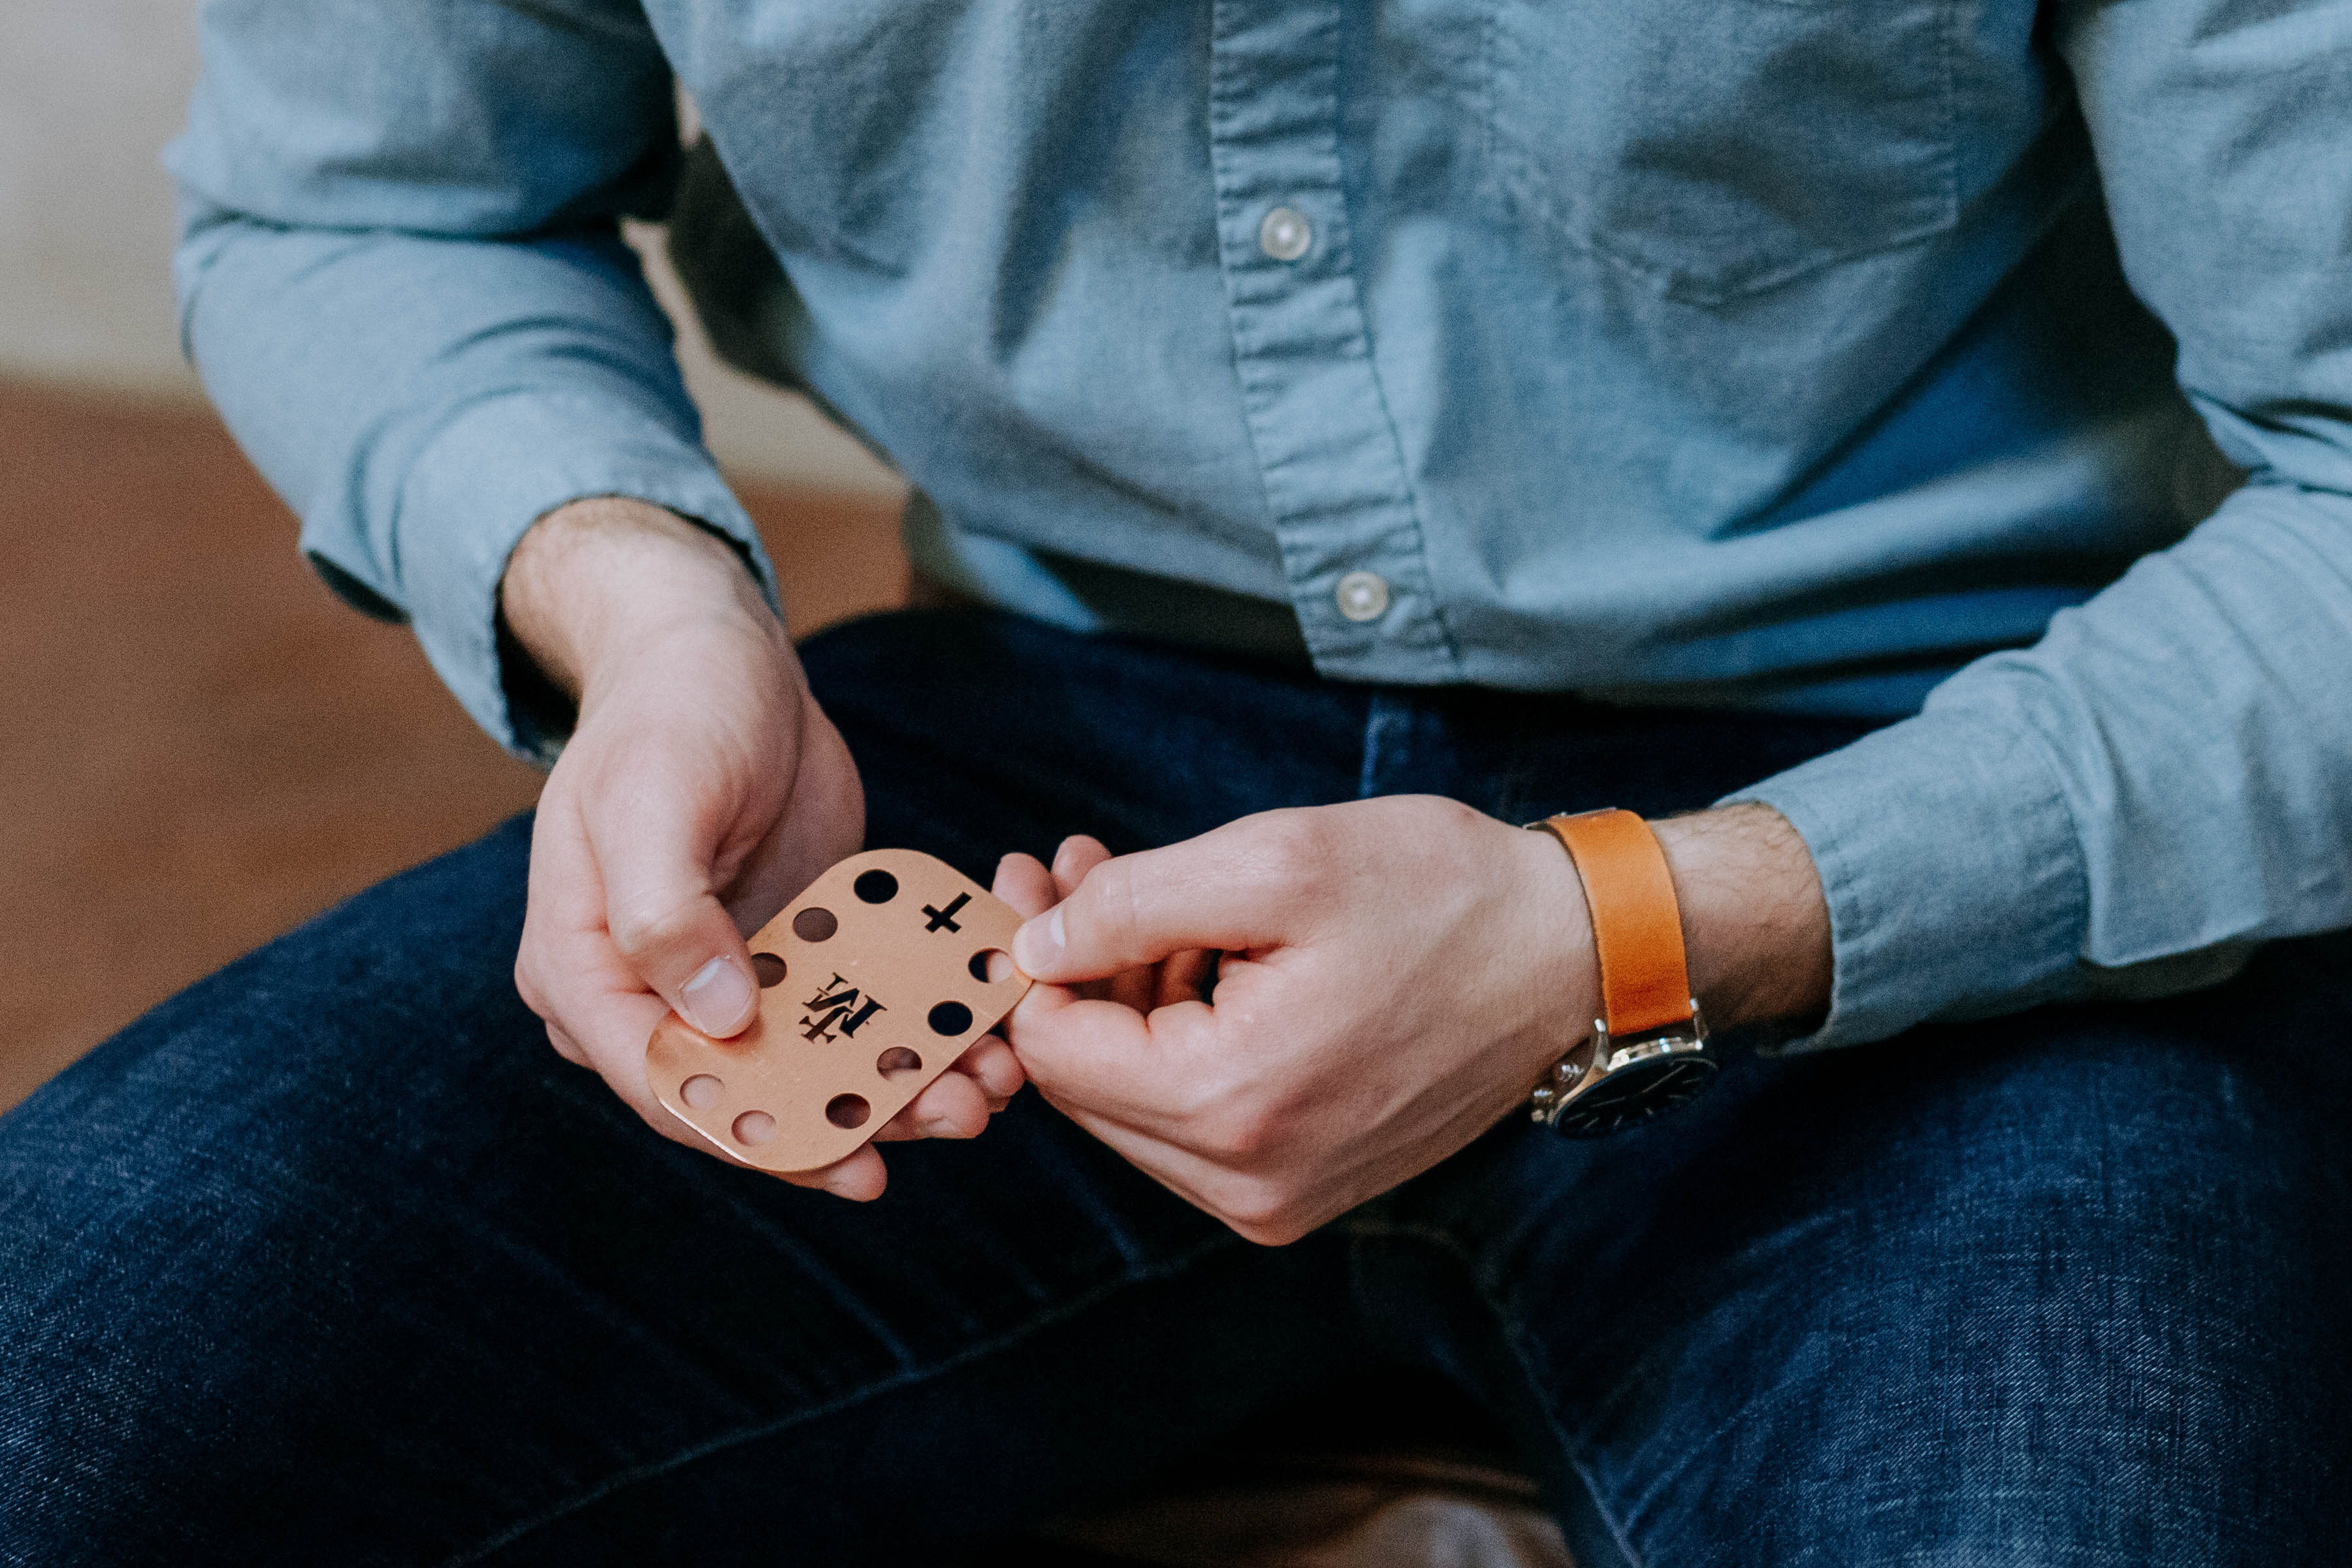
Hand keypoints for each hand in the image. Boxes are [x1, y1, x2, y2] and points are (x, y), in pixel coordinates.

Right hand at [504, 499, 1023, 1198]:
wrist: (718, 652)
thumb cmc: (668, 711)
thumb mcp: (654, 798)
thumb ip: (665, 913)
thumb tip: (715, 1019)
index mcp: (584, 976)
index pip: (667, 1086)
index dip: (758, 1133)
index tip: (849, 1158)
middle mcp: (649, 996)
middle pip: (751, 1092)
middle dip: (853, 1118)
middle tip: (956, 1117)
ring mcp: (725, 978)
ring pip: (812, 1063)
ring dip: (899, 1084)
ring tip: (987, 1088)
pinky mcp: (790, 949)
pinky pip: (850, 1011)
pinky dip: (908, 1029)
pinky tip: (977, 1036)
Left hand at [998, 799, 1827, 1243]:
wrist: (1572, 957)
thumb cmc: (1438, 895)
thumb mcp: (1275, 862)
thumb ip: (1131, 906)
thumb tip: (1029, 947)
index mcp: (1232, 1106)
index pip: (1055, 1050)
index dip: (1034, 952)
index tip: (1041, 872)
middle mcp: (1246, 1184)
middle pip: (1086, 1083)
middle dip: (1075, 970)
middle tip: (1081, 869)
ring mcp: (1277, 1199)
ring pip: (1135, 1102)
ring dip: (1126, 999)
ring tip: (1156, 899)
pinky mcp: (1304, 1189)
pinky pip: (1196, 1120)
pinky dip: (1181, 1037)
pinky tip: (1205, 956)